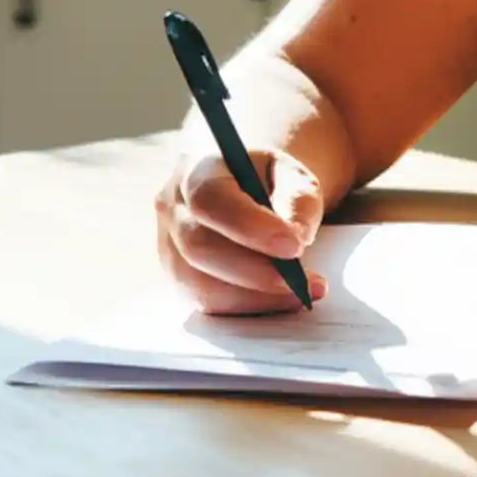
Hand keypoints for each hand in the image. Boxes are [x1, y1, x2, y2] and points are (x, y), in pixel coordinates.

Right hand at [155, 148, 328, 313]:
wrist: (247, 186)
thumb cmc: (269, 179)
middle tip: (306, 280)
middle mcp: (173, 208)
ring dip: (258, 297)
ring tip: (305, 291)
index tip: (294, 246)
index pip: (209, 199)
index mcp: (197, 169)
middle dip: (256, 272)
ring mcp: (170, 247)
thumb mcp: (293, 174)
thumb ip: (299, 198)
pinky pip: (210, 303)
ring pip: (200, 285)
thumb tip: (298, 237)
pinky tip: (286, 299)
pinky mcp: (181, 278)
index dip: (249, 227)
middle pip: (198, 247)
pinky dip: (252, 307)